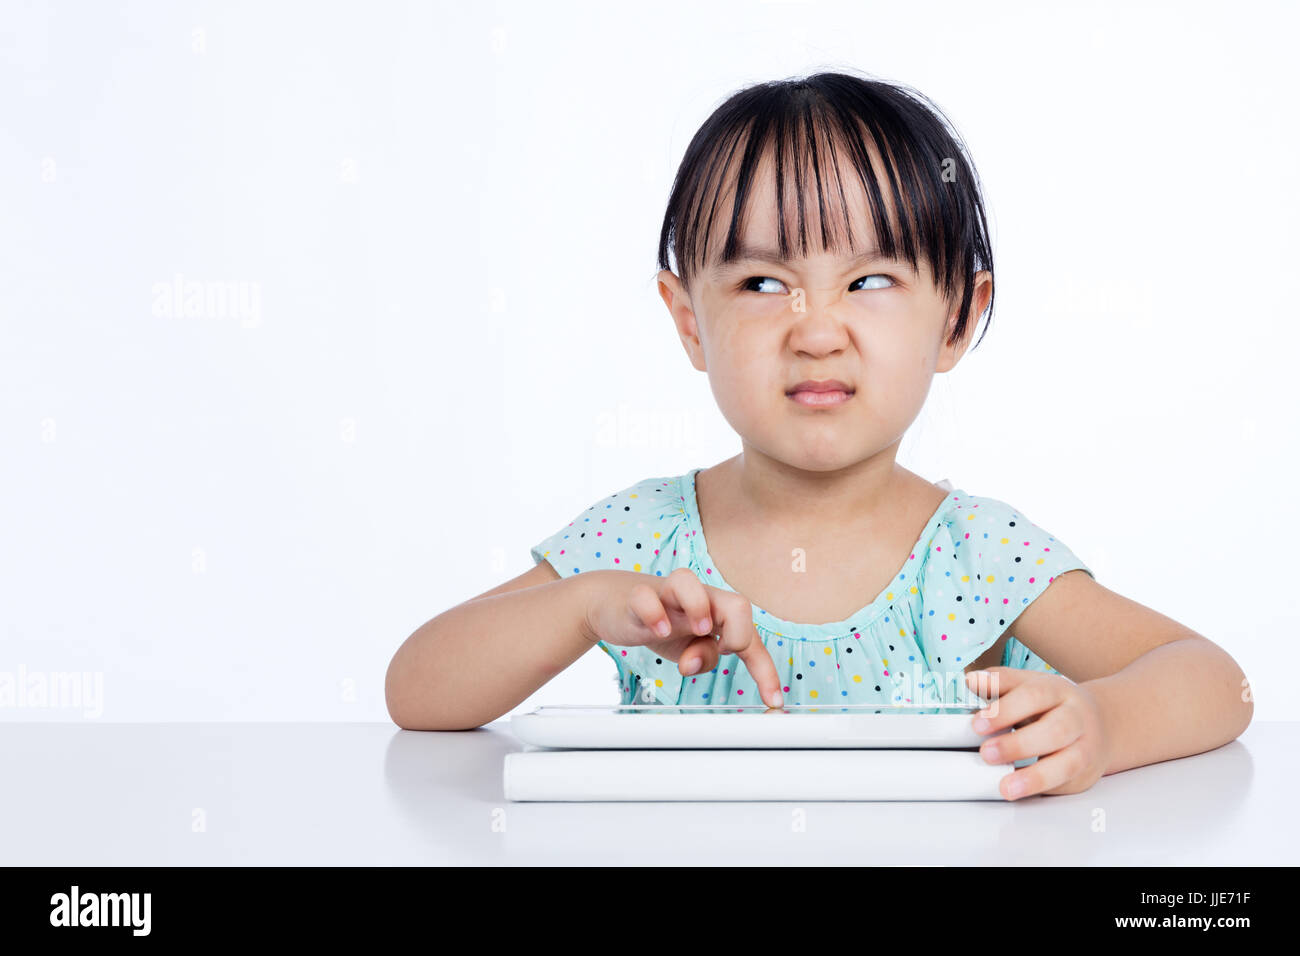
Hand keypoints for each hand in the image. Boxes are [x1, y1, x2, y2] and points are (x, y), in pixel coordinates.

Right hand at [582, 567, 784, 708]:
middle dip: (739, 634)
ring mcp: (667, 594)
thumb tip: (693, 663)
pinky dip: (653, 614)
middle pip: (737, 603)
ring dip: (699, 609)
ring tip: (697, 631)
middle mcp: (697, 599)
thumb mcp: (687, 649)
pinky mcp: (637, 596)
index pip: (750, 639)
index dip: (765, 671)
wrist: (614, 604)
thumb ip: (702, 657)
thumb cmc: (662, 622)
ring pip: (689, 582)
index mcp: (716, 613)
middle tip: (722, 650)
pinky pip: (646, 596)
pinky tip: (657, 631)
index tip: (773, 700)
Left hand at [965, 666, 1111, 800]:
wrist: (1100, 724)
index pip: (1034, 695)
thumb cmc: (1054, 704)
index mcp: (1058, 690)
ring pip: (1068, 763)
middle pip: (1054, 730)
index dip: (1005, 710)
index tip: (978, 724)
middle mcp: (1076, 718)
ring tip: (1006, 787)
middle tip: (987, 753)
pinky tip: (1021, 792)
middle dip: (1019, 744)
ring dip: (1035, 777)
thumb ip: (1000, 683)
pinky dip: (1043, 790)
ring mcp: (1085, 748)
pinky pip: (1066, 784)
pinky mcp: (1084, 774)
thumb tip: (972, 681)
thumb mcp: (1029, 685)